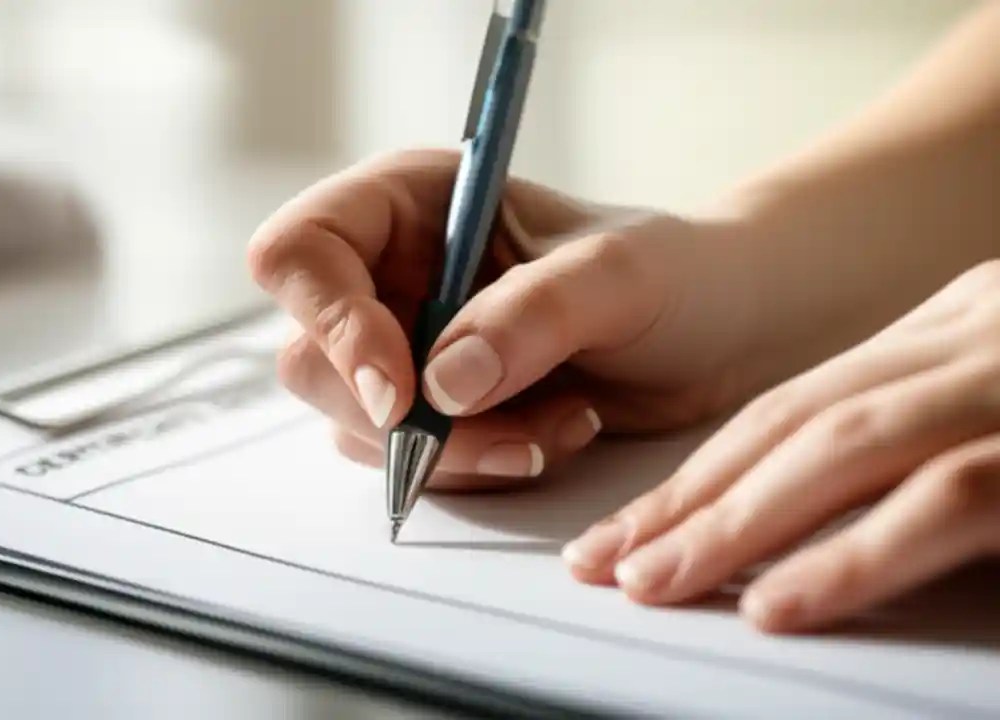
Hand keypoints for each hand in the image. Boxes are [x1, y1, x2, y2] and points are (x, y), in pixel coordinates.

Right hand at [248, 149, 756, 487]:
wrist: (717, 335)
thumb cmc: (674, 274)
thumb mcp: (619, 277)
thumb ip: (531, 315)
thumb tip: (442, 383)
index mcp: (408, 203)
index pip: (300, 251)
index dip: (329, 321)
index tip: (399, 389)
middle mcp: (388, 272)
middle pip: (310, 356)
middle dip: (402, 416)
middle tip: (500, 432)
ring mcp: (402, 345)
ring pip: (358, 425)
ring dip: (457, 450)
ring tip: (558, 422)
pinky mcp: (430, 408)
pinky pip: (409, 462)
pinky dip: (479, 467)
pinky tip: (552, 435)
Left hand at [564, 261, 999, 632]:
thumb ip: (921, 436)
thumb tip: (818, 506)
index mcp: (949, 328)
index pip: (792, 403)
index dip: (701, 474)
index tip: (629, 530)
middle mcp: (969, 340)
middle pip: (793, 419)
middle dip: (689, 499)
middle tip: (607, 560)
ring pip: (840, 448)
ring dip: (735, 524)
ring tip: (652, 582)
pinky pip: (943, 499)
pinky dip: (851, 556)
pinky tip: (776, 603)